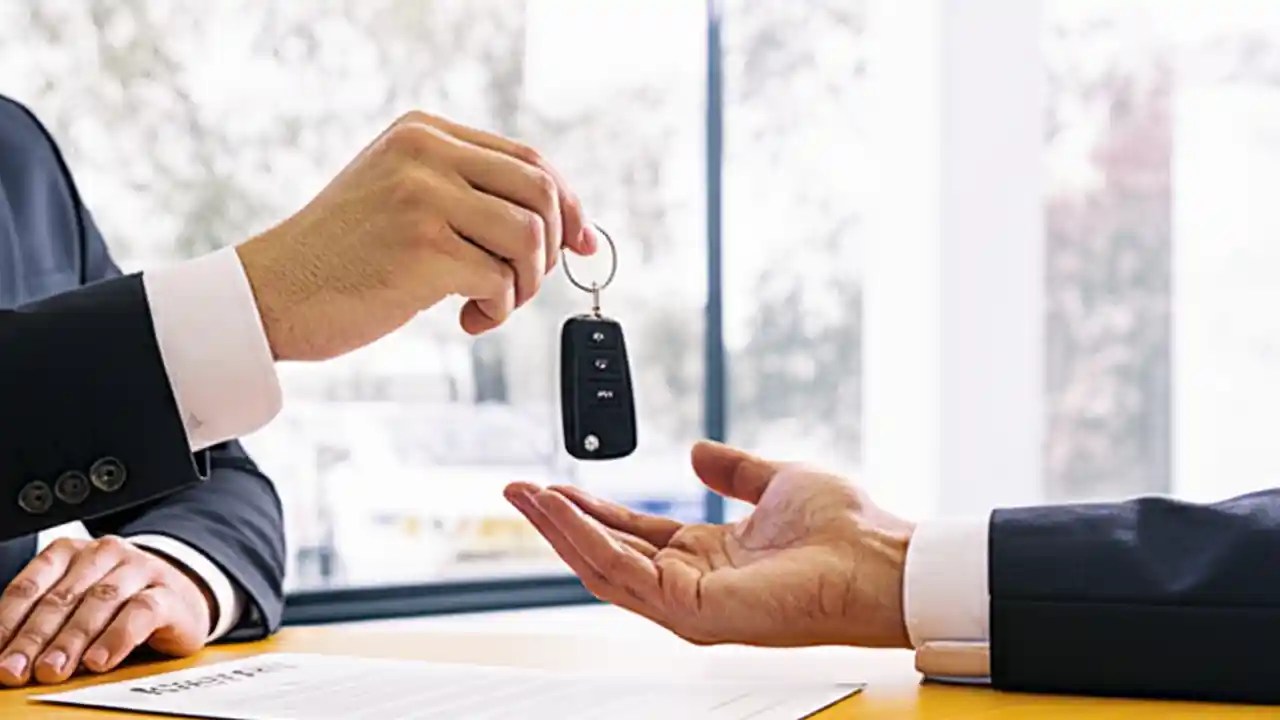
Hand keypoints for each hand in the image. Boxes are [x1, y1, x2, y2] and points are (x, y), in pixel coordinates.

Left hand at [0, 537, 212, 686]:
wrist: (184, 596)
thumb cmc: (120, 605)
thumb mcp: (76, 606)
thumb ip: (46, 623)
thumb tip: (8, 655)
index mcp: (71, 553)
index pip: (31, 586)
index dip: (9, 622)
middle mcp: (104, 554)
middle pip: (62, 597)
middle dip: (34, 638)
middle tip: (16, 670)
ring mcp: (140, 569)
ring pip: (100, 601)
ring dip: (72, 640)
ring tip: (53, 670)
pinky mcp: (169, 593)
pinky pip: (142, 612)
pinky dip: (117, 637)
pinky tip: (100, 660)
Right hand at [236, 110, 595, 360]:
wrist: (273, 293)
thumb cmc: (343, 256)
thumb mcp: (403, 197)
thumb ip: (470, 194)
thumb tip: (571, 227)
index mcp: (424, 133)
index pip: (528, 159)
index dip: (568, 204)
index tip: (581, 243)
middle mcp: (426, 153)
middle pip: (542, 192)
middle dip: (552, 248)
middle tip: (525, 283)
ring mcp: (424, 196)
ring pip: (530, 236)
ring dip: (525, 285)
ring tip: (491, 302)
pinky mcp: (423, 246)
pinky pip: (501, 280)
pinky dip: (498, 309)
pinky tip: (468, 318)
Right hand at [505, 441, 914, 648]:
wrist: (881, 558)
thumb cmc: (846, 530)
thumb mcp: (775, 482)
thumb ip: (733, 470)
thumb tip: (698, 452)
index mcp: (707, 557)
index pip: (630, 535)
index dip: (589, 509)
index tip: (554, 485)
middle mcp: (691, 584)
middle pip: (604, 554)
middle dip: (557, 521)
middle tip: (517, 489)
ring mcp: (690, 604)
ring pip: (603, 568)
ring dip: (560, 531)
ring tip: (526, 496)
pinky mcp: (695, 611)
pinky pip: (626, 574)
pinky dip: (587, 542)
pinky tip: (562, 513)